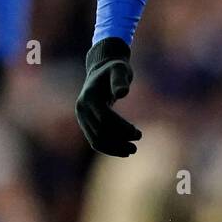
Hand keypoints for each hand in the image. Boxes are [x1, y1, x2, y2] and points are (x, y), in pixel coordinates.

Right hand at [75, 37, 141, 156]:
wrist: (102, 70)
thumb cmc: (115, 69)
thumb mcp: (120, 70)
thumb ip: (120, 80)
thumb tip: (122, 93)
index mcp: (89, 97)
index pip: (105, 119)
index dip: (122, 128)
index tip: (138, 132)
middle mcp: (82, 109)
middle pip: (100, 132)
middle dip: (120, 139)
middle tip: (139, 139)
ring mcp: (81, 118)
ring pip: (96, 140)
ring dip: (114, 148)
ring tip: (133, 150)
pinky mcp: (85, 124)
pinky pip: (95, 141)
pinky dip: (109, 148)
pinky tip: (124, 151)